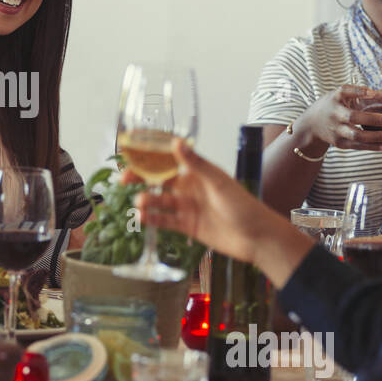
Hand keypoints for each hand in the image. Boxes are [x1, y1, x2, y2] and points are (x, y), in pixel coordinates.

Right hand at [129, 139, 312, 286]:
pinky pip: (165, 221)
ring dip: (147, 200)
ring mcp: (188, 207)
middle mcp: (190, 187)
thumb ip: (195, 164)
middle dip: (141, 178)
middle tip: (124, 179)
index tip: (132, 149)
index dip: (151, 154)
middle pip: (159, 179)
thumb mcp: (217, 182)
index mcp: (198, 172)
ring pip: (160, 201)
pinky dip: (153, 219)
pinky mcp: (188, 226)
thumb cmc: (244, 206)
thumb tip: (176, 142)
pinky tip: (143, 218)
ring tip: (139, 202)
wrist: (257, 238)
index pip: (169, 158)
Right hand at [299, 85, 381, 151]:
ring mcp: (336, 130)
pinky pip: (357, 146)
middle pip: (353, 117)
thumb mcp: (350, 96)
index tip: (371, 92)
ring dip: (375, 137)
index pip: (345, 92)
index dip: (358, 92)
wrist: (313, 123)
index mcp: (336, 97)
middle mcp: (335, 113)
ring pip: (356, 135)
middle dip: (372, 119)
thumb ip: (376, 96)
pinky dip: (371, 147)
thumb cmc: (337, 105)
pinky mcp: (340, 142)